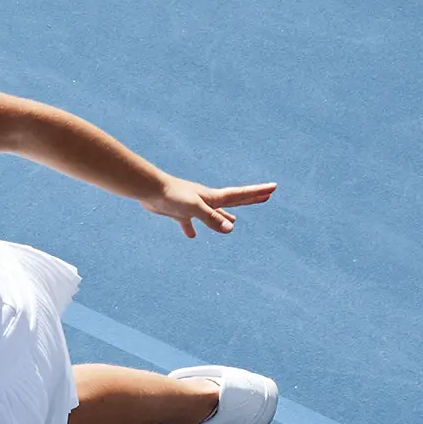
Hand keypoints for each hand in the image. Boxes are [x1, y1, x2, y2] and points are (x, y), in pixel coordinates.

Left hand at [142, 177, 276, 239]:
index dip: (257, 193)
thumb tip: (231, 228)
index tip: (273, 188)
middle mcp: (206, 200)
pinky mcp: (179, 212)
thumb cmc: (172, 196)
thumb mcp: (195, 208)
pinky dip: (192, 228)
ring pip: (214, 212)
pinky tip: (192, 235)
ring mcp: (193, 206)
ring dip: (225, 215)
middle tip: (266, 196)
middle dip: (250, 199)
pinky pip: (189, 222)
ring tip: (234, 220)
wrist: (149, 190)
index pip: (240, 195)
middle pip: (233, 201)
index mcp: (213, 197)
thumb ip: (212, 218)